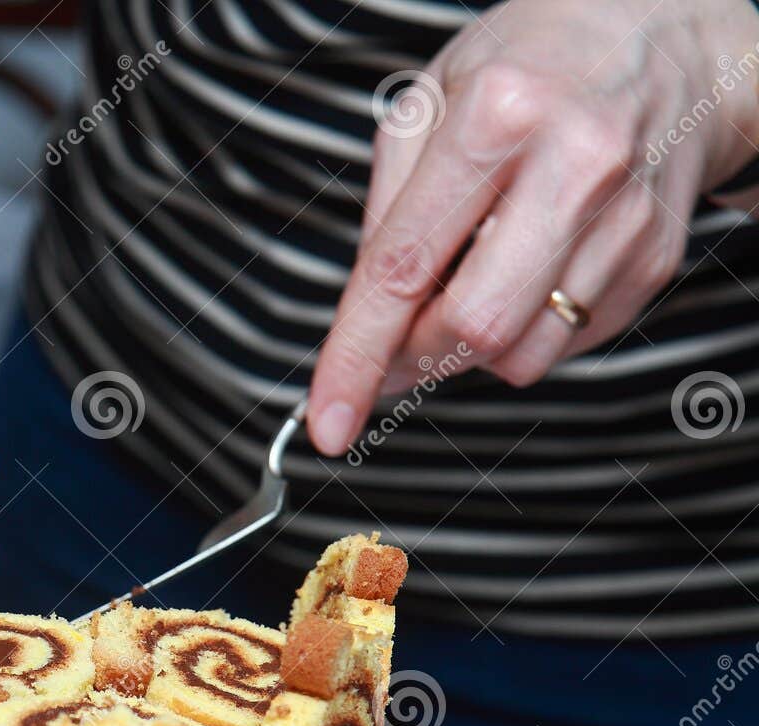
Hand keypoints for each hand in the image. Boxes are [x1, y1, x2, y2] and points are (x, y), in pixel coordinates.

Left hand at [306, 0, 758, 455]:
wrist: (663, 41)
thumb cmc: (528, 65)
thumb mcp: (427, 102)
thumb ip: (385, 215)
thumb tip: (366, 329)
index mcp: (499, 117)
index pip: (404, 270)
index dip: (356, 356)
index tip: (328, 420)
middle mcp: (575, 165)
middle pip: (473, 328)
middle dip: (417, 353)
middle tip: (398, 330)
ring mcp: (626, 217)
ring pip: (521, 353)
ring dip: (472, 344)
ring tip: (472, 274)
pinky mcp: (656, 257)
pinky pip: (566, 342)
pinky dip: (525, 327)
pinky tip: (526, 266)